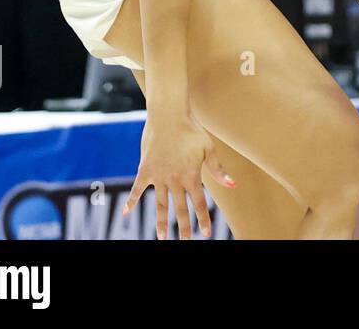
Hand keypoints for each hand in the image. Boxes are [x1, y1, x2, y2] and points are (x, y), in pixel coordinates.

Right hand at [125, 111, 233, 239]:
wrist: (169, 115)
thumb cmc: (192, 130)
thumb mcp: (208, 149)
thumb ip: (218, 170)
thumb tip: (233, 185)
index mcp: (192, 175)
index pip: (199, 203)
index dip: (202, 220)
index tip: (205, 234)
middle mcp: (175, 179)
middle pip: (179, 209)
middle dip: (183, 227)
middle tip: (185, 242)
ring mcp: (158, 176)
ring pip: (160, 204)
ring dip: (161, 222)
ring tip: (161, 237)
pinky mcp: (145, 170)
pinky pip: (137, 189)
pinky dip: (131, 202)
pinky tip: (126, 214)